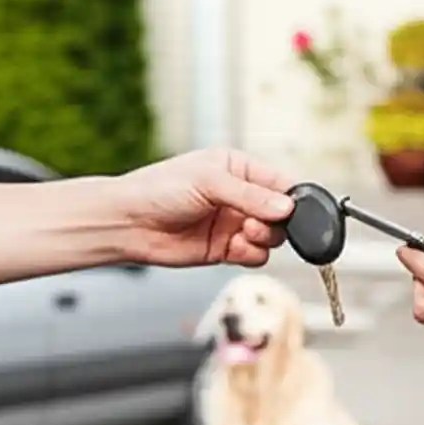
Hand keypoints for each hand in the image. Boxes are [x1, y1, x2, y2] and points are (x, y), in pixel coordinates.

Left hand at [113, 149, 294, 266]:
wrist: (129, 222)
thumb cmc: (159, 189)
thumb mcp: (209, 181)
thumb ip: (250, 195)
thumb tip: (287, 208)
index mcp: (239, 168)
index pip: (280, 182)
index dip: (292, 197)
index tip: (294, 209)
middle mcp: (241, 196)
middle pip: (282, 214)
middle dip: (277, 221)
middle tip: (258, 221)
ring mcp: (234, 224)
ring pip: (272, 237)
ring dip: (264, 238)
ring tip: (244, 232)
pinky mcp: (226, 250)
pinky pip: (255, 256)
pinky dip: (251, 254)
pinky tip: (234, 247)